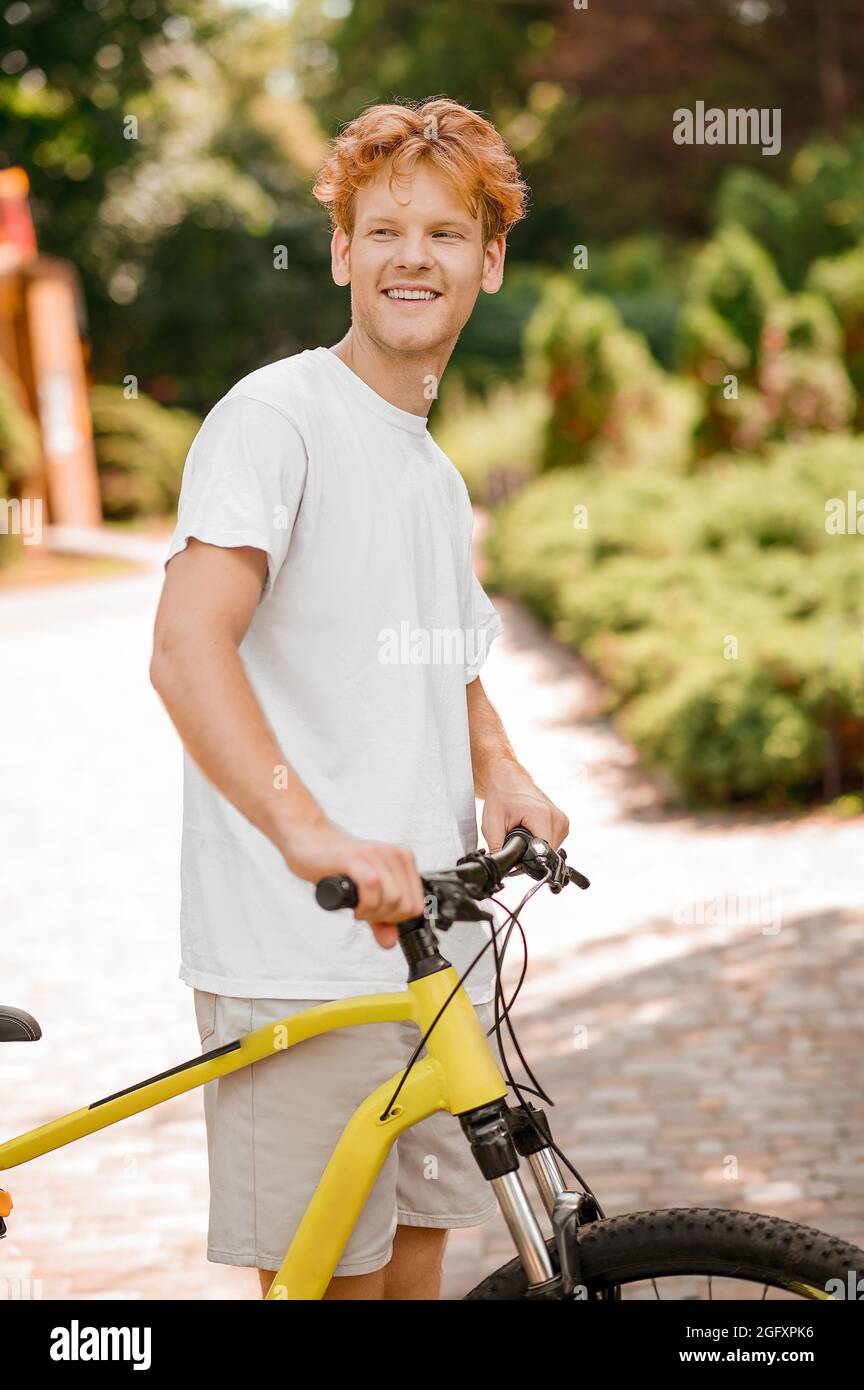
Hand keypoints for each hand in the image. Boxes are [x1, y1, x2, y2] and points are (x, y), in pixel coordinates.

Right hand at [279, 818, 425, 948]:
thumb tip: (390, 942)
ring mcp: (375, 854)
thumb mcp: (366, 896)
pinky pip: (372, 886)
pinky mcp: (355, 857)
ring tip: (360, 909)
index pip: (417, 904)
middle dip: (386, 918)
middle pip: (406, 904)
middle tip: (367, 913)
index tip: (380, 916)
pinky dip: (364, 905)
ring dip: (373, 913)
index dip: (398, 919)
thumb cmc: (337, 866)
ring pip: (393, 898)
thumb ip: (380, 919)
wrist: (310, 844)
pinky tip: (355, 906)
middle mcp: (393, 854)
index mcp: (402, 860)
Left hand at [480, 762, 569, 852]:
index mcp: (543, 816)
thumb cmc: (501, 796)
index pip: (542, 853)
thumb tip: (503, 867)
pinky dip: (541, 842)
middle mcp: (558, 818)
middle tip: (514, 840)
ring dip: (535, 848)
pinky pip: (553, 842)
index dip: (526, 861)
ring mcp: (563, 820)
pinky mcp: (563, 822)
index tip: (514, 856)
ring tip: (522, 832)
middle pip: (547, 853)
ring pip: (551, 850)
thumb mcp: (491, 824)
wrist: (508, 778)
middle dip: (529, 854)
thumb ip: (497, 848)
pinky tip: (530, 831)